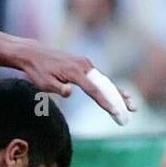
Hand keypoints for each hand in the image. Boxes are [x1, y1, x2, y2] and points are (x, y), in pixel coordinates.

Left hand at [11, 39, 135, 122]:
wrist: (33, 53)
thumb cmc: (37, 71)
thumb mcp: (44, 83)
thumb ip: (58, 89)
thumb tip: (69, 93)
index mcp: (75, 72)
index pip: (94, 90)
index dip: (106, 102)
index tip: (116, 112)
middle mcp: (84, 66)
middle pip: (105, 85)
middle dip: (119, 100)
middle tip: (132, 111)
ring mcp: (86, 64)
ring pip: (105, 81)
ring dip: (119, 94)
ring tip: (131, 106)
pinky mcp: (84, 66)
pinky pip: (100, 78)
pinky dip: (110, 88)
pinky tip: (119, 95)